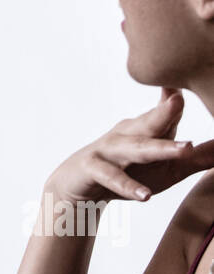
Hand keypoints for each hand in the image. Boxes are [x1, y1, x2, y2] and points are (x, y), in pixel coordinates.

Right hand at [45, 88, 213, 207]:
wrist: (76, 185)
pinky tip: (145, 195)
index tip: (198, 78)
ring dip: (159, 148)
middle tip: (181, 100)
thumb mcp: (165, 170)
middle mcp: (128, 133)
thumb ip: (195, 159)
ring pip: (136, 148)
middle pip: (152, 123)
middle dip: (168, 112)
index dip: (178, 100)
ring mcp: (109, 150)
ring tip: (184, 149)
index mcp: (145, 128)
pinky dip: (128, 186)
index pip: (167, 112)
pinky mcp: (93, 168)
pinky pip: (112, 177)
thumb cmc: (126, 172)